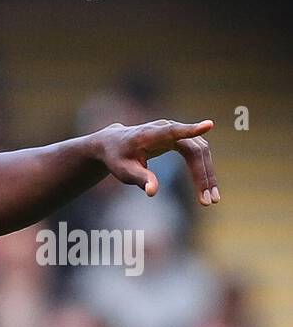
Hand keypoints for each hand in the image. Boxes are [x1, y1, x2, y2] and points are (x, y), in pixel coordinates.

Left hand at [97, 118, 218, 204]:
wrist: (114, 143)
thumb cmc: (118, 157)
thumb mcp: (123, 171)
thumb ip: (139, 178)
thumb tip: (153, 192)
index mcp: (151, 134)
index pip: (173, 131)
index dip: (190, 130)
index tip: (208, 125)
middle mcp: (168, 129)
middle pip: (194, 149)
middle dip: (203, 175)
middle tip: (209, 201)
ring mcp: (177, 133)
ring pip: (201, 153)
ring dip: (207, 176)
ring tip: (211, 199)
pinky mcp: (182, 140)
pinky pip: (198, 155)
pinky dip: (203, 172)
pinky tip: (206, 190)